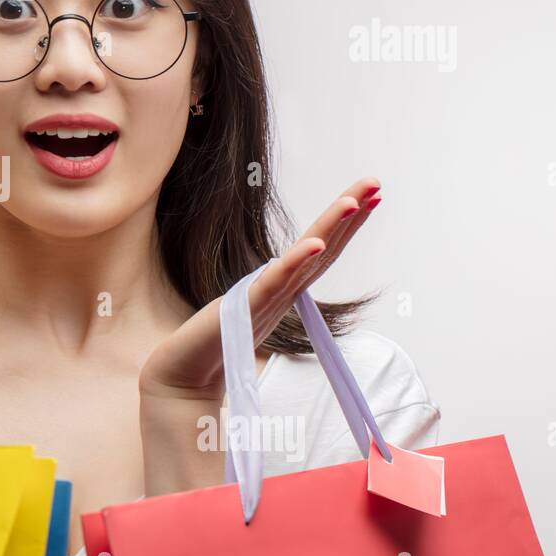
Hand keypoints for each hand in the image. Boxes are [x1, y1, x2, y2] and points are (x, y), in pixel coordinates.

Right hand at [138, 177, 382, 494]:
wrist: (180, 374)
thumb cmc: (219, 352)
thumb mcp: (265, 326)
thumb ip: (285, 306)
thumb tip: (307, 300)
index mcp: (283, 288)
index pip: (325, 250)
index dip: (349, 223)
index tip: (374, 195)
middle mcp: (275, 284)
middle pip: (320, 243)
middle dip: (347, 209)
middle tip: (374, 180)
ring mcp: (258, 293)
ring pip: (302, 257)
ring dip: (329, 226)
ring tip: (355, 200)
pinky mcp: (242, 308)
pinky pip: (274, 283)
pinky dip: (295, 263)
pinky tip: (314, 245)